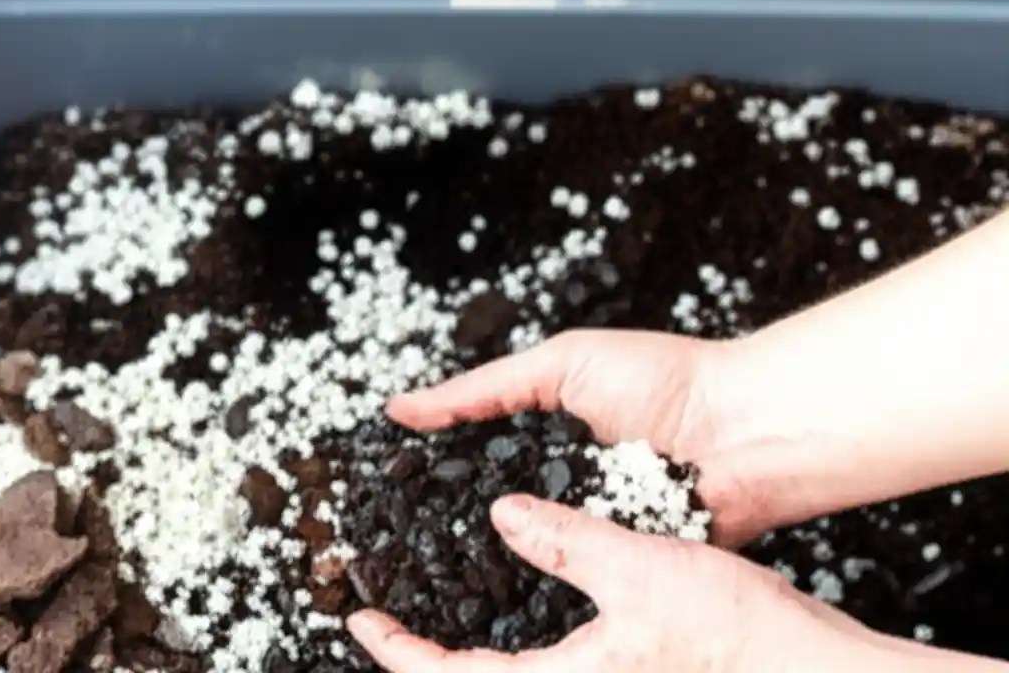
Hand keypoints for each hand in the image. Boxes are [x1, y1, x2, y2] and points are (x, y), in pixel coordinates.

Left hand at [348, 495, 969, 672]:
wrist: (811, 672)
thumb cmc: (737, 636)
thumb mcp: (640, 570)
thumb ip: (565, 540)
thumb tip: (502, 515)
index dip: (397, 650)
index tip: (360, 617)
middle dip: (423, 657)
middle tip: (390, 617)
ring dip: (465, 652)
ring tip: (439, 610)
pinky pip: (544, 666)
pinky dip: (510, 645)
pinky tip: (516, 608)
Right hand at [388, 329, 798, 546]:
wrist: (744, 427)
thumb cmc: (663, 381)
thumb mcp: (558, 366)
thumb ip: (481, 391)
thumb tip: (401, 409)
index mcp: (549, 444)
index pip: (474, 471)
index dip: (431, 485)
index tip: (379, 499)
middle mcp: (566, 491)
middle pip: (493, 521)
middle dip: (450, 536)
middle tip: (393, 556)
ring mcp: (595, 529)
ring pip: (528, 557)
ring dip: (492, 562)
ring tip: (431, 582)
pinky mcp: (624, 563)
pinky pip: (575, 577)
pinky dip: (546, 582)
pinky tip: (503, 593)